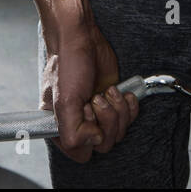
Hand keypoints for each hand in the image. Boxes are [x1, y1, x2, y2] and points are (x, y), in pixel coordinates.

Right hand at [40, 16, 138, 161]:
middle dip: (107, 120)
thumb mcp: (63, 102)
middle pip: (104, 144)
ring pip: (118, 132)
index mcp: (60, 127)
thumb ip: (72, 133)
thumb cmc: (67, 65)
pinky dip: (129, 106)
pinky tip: (122, 92)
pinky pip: (129, 118)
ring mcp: (98, 113)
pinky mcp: (113, 102)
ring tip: (108, 91)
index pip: (80, 153)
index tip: (86, 113)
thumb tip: (94, 141)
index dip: (89, 137)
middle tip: (97, 98)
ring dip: (118, 110)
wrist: (82, 38)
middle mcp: (79, 123)